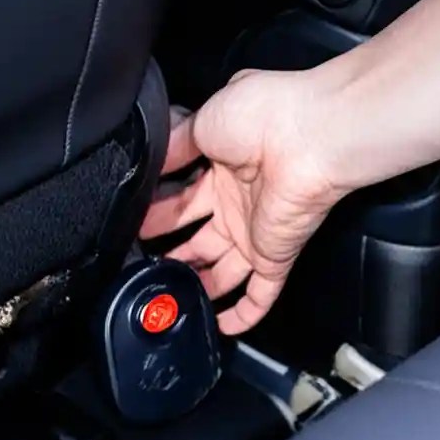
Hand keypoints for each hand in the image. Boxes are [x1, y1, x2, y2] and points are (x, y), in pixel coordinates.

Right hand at [140, 69, 346, 333]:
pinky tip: (218, 327)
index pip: (181, 199)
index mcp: (222, 166)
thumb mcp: (204, 119)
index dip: (156, 214)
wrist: (309, 133)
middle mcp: (238, 202)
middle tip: (138, 266)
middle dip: (169, 253)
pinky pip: (259, 295)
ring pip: (222, 272)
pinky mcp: (274, 256)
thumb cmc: (265, 113)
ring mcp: (256, 232)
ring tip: (164, 301)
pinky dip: (241, 315)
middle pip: (197, 240)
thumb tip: (150, 153)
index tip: (130, 224)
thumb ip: (175, 142)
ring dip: (196, 287)